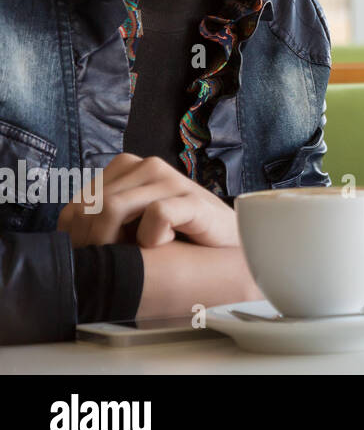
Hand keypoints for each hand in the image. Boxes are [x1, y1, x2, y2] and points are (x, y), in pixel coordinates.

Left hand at [58, 153, 239, 248]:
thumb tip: (67, 238)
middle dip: (94, 244)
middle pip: (90, 207)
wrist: (230, 248)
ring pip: (113, 208)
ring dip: (118, 244)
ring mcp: (171, 179)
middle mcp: (147, 165)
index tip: (97, 259)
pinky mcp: (193, 199)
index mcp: (128, 168)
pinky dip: (152, 240)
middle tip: (116, 263)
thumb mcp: (130, 228)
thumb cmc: (178, 239)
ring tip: (139, 255)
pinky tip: (167, 245)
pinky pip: (155, 216)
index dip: (78, 239)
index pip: (75, 206)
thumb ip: (99, 223)